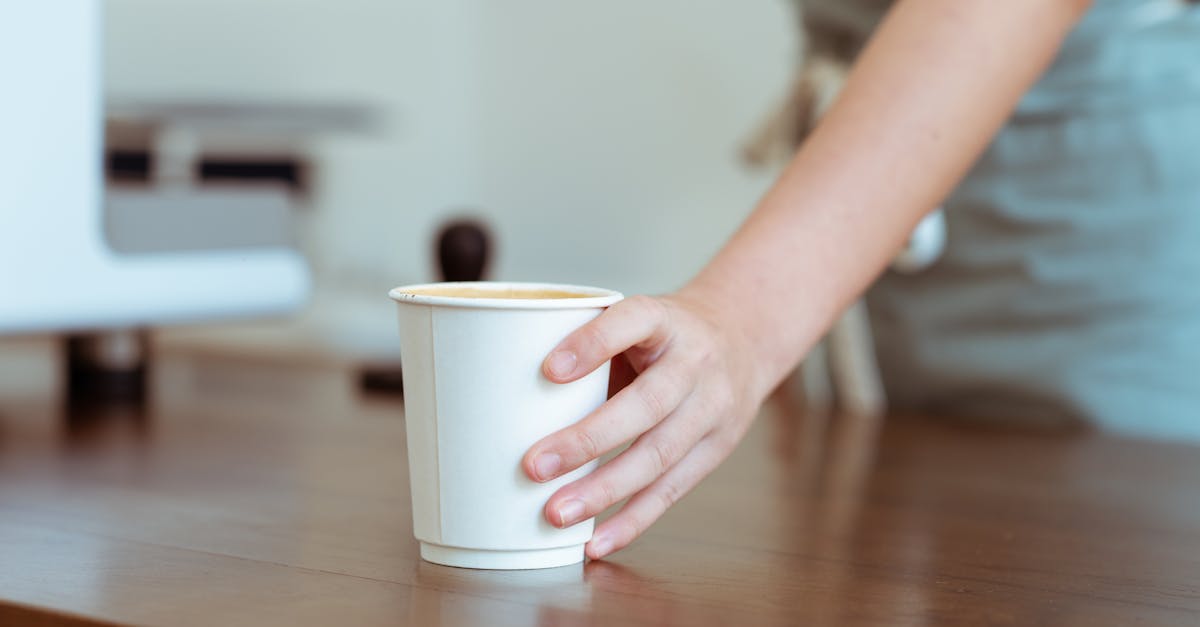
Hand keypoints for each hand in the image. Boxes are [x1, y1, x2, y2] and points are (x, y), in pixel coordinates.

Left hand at [522, 292, 768, 558]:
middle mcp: (695, 361)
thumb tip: (510, 396)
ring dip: (605, 490)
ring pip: (659, 455)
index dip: (593, 343)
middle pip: (647, 404)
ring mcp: (712, 407)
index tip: (548, 370)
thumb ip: (589, 347)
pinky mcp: (716, 448)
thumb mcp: (635, 320)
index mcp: (666, 318)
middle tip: (533, 466)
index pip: (634, 321)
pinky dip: (633, 520)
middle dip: (588, 440)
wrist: (743, 338)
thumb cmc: (664, 335)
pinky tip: (597, 541)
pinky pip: (673, 490)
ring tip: (556, 512)